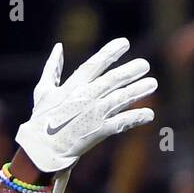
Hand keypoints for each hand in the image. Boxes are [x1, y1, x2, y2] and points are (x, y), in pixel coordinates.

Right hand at [15, 38, 156, 192]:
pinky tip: (149, 114)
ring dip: (138, 91)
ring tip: (152, 84)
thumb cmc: (41, 120)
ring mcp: (94, 114)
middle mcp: (86, 98)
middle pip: (113, 80)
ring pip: (121, 99)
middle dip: (130, 71)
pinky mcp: (99, 131)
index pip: (95, 64)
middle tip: (145, 64)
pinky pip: (122, 123)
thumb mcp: (43, 91)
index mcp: (73, 86)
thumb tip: (59, 47)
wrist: (41, 150)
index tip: (125, 43)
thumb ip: (52, 68)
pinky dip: (136, 118)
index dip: (110, 52)